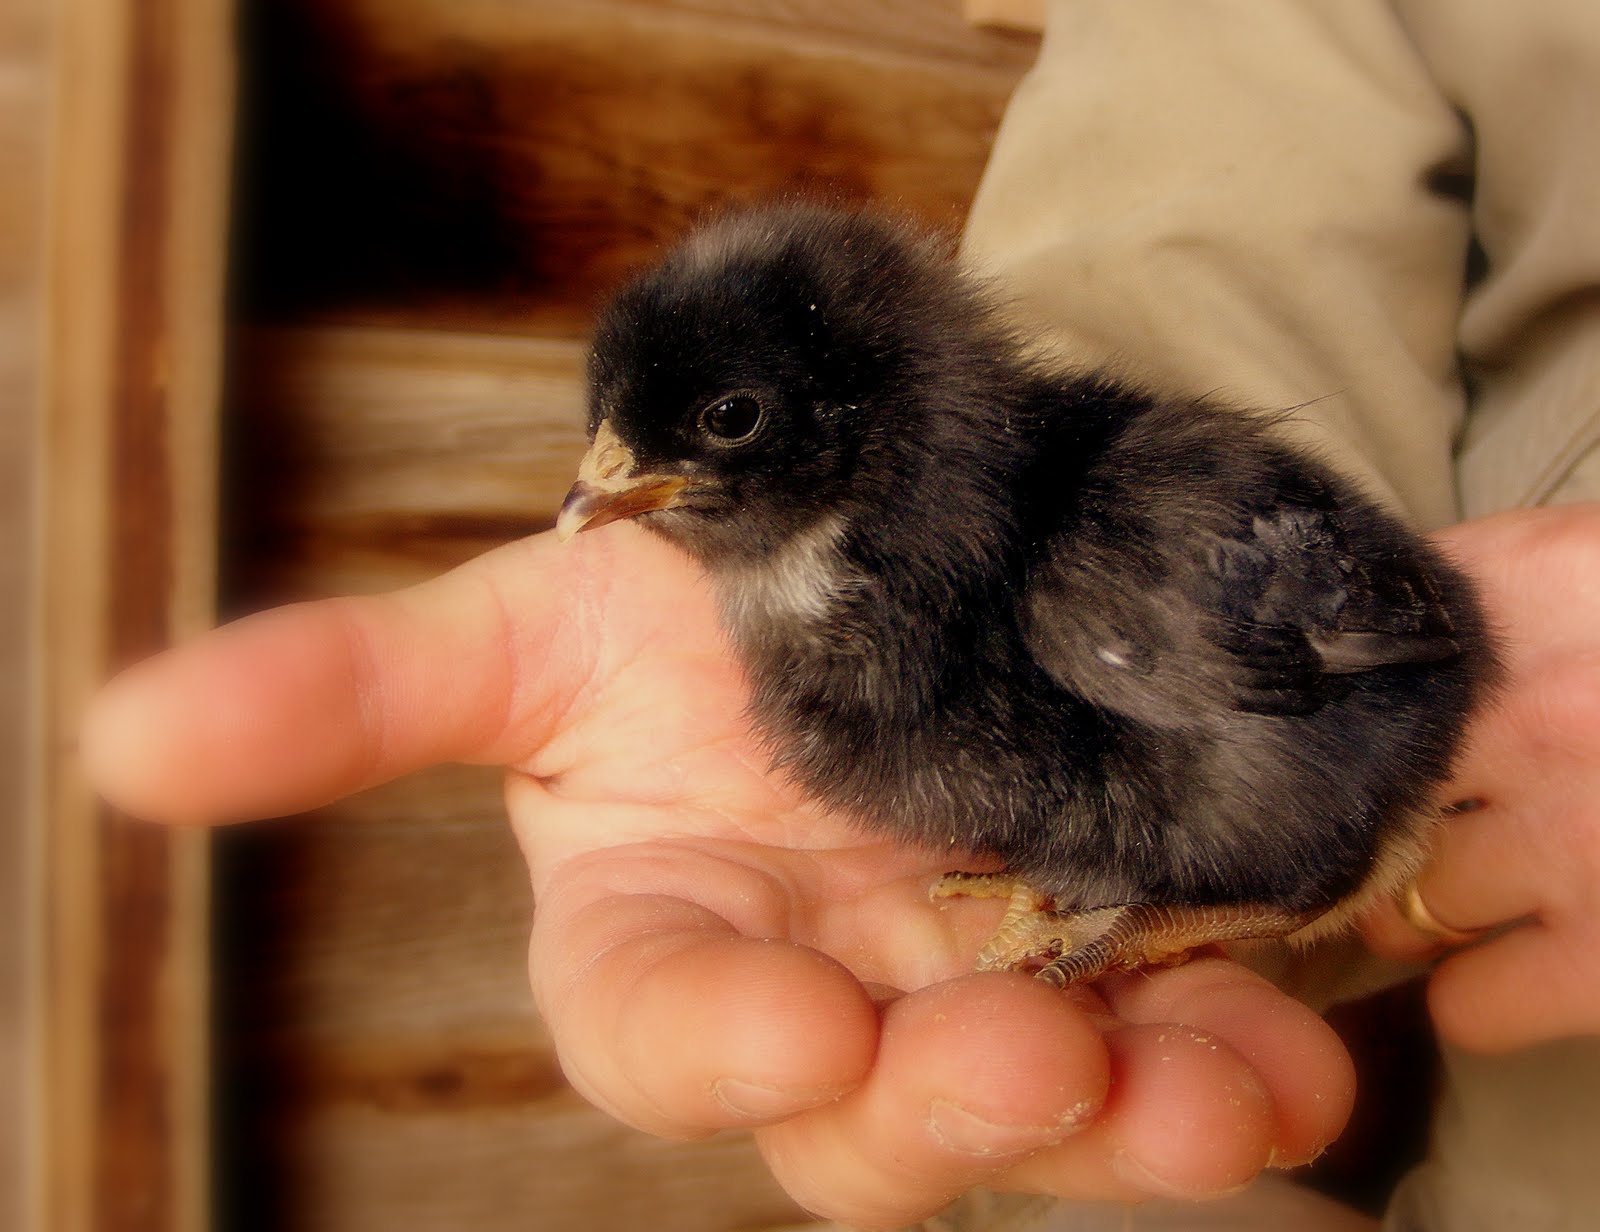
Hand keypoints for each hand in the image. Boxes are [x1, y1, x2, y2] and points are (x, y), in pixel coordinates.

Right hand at [86, 525, 1352, 1226]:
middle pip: (863, 1113)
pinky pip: (1179, 1036)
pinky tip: (1285, 1049)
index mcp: (662, 930)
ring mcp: (971, 979)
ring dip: (1129, 1115)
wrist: (854, 550)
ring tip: (1214, 1086)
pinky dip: (1236, 1059)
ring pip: (1038, 1102)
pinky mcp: (1107, 948)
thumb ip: (346, 690)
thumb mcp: (522, 623)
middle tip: (1023, 1055)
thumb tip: (114, 740)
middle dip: (940, 1104)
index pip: (657, 1028)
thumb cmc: (672, 592)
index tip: (788, 1017)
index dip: (711, 1041)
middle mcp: (816, 987)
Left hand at [1365, 504, 1599, 1052]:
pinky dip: (1476, 999)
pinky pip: (1472, 1005)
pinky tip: (1503, 974)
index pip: (1355, 636)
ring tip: (1462, 887)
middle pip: (1354, 779)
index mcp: (1533, 584)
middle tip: (1394, 816)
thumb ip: (1507, 581)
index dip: (1332, 685)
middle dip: (1368, 808)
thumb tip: (1386, 614)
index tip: (1325, 720)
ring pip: (1398, 894)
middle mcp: (1528, 705)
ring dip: (1416, 900)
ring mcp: (1569, 834)